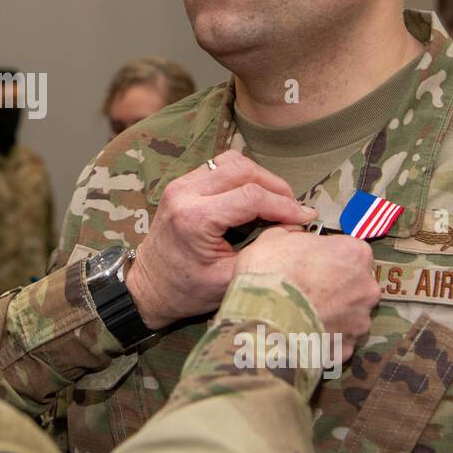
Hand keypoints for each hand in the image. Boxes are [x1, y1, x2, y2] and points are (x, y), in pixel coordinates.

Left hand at [124, 150, 316, 329]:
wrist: (147, 287)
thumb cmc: (185, 290)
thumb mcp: (229, 281)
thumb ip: (262, 253)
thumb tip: (295, 230)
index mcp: (195, 219)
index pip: (251, 197)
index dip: (284, 205)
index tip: (306, 217)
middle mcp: (184, 194)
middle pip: (243, 169)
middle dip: (276, 187)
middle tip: (294, 208)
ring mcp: (180, 185)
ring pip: (231, 161)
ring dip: (260, 177)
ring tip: (277, 201)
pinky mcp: (181, 184)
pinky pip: (219, 167)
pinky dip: (242, 177)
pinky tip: (256, 198)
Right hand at [233, 227, 379, 360]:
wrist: (262, 320)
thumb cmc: (270, 272)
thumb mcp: (273, 237)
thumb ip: (293, 234)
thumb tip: (295, 235)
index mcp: (355, 253)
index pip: (348, 250)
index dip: (326, 256)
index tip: (309, 262)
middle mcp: (366, 287)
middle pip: (353, 283)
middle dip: (334, 285)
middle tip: (304, 288)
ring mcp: (360, 321)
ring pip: (348, 313)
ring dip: (330, 313)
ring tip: (300, 315)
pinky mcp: (348, 348)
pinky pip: (338, 339)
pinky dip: (324, 337)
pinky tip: (302, 334)